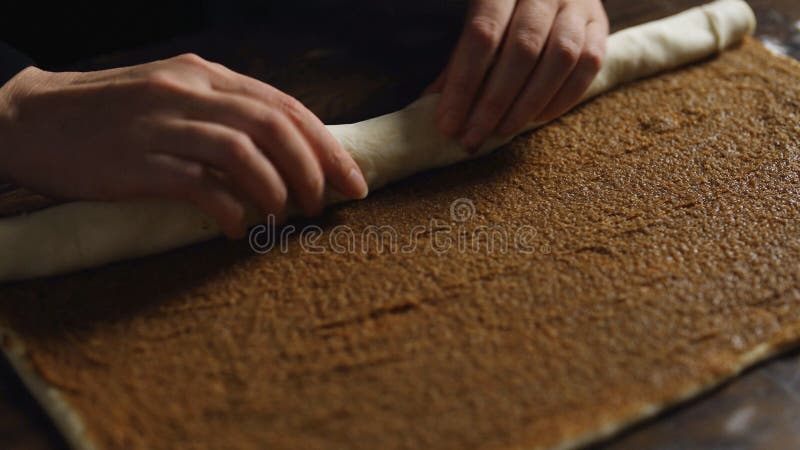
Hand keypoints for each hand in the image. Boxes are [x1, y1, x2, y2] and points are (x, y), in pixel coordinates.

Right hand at [0, 55, 367, 237]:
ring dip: (277, 190)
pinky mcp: (140, 162)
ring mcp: (164, 124)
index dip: (326, 145)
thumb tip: (281, 150)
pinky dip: (231, 209)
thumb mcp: (172, 95)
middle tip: (326, 205)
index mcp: (204, 75)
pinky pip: (202, 186)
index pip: (285, 106)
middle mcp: (190, 92)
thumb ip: (222, 112)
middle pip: (276, 125)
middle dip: (314, 169)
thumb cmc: (110, 115)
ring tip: (283, 217)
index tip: (352, 180)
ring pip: (246, 151)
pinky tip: (236, 227)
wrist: (32, 119)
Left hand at [427, 0, 608, 148]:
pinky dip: (562, 98)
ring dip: (528, 104)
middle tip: (472, 138)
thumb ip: (459, 58)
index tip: (448, 125)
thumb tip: (435, 103)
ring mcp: (578, 5)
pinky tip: (536, 118)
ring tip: (501, 132)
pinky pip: (588, 64)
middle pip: (522, 51)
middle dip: (493, 103)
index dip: (463, 85)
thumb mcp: (476, 19)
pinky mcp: (600, 23)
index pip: (482, 35)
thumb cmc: (502, 6)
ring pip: (560, 59)